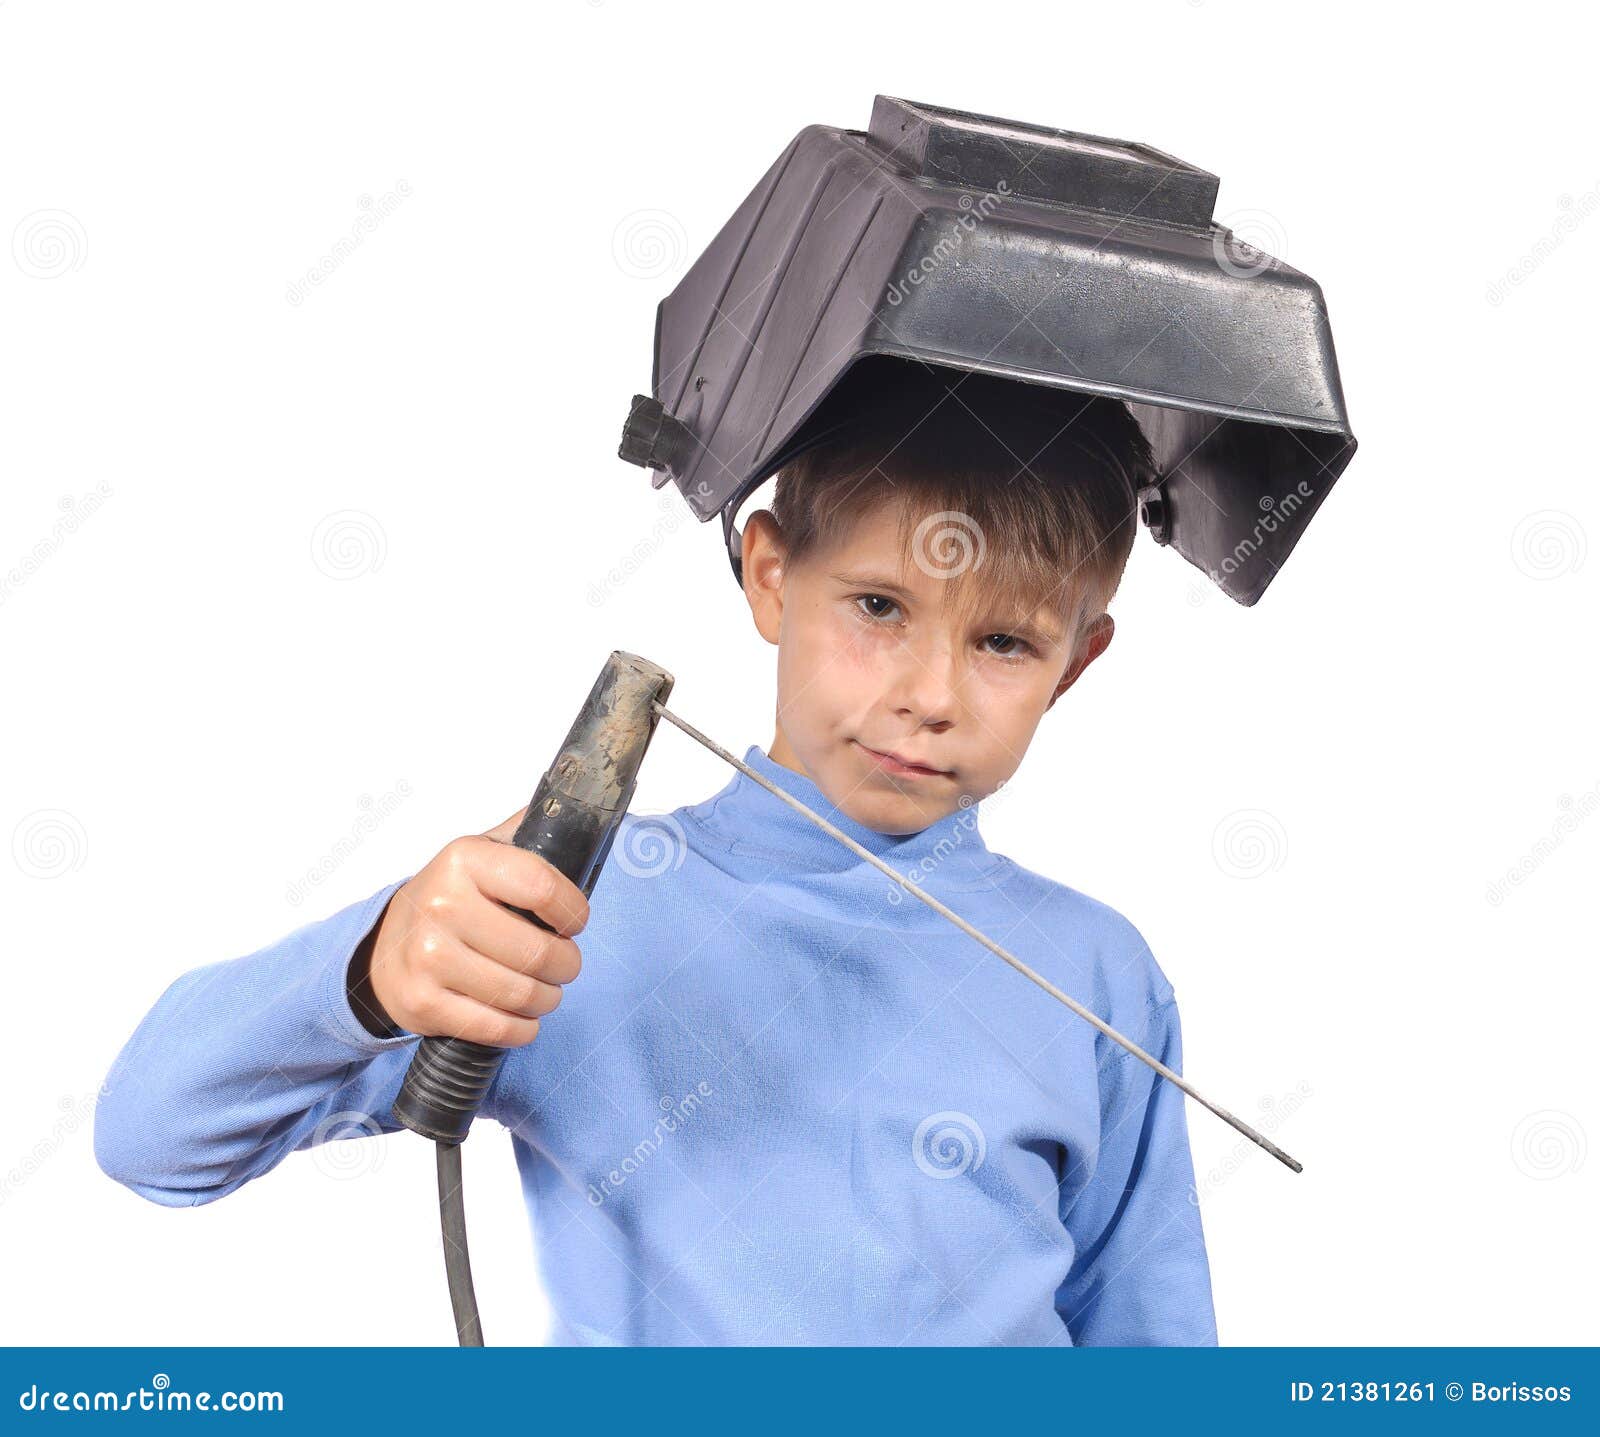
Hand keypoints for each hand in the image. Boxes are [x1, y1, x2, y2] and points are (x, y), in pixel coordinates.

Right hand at [363, 808, 587, 1046]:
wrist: (383, 948)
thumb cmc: (449, 900)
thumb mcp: (481, 854)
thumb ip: (526, 834)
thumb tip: (577, 811)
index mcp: (464, 860)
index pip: (544, 887)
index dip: (574, 910)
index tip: (575, 921)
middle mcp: (442, 906)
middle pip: (539, 951)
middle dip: (567, 964)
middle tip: (564, 963)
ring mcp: (429, 958)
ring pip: (523, 993)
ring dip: (548, 998)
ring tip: (545, 989)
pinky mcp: (424, 1004)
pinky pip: (497, 1028)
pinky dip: (523, 1028)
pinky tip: (523, 1016)